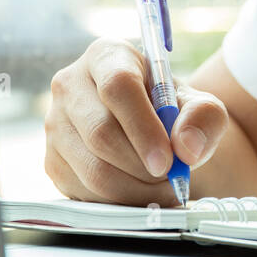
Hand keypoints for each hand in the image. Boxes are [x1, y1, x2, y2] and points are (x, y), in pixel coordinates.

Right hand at [43, 38, 228, 205]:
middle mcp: (70, 85)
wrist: (155, 134)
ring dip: (136, 188)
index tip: (168, 160)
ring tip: (164, 186)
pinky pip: (85, 192)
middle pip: (101, 132)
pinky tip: (142, 192)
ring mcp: (55, 124)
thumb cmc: (175, 112)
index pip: (118, 86)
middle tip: (173, 177)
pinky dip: (121, 201)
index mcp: (106, 56)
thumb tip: (186, 147)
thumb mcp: (201, 106)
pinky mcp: (53, 161)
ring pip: (93, 169)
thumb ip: (203, 117)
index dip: (143, 127)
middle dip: (143, 165)